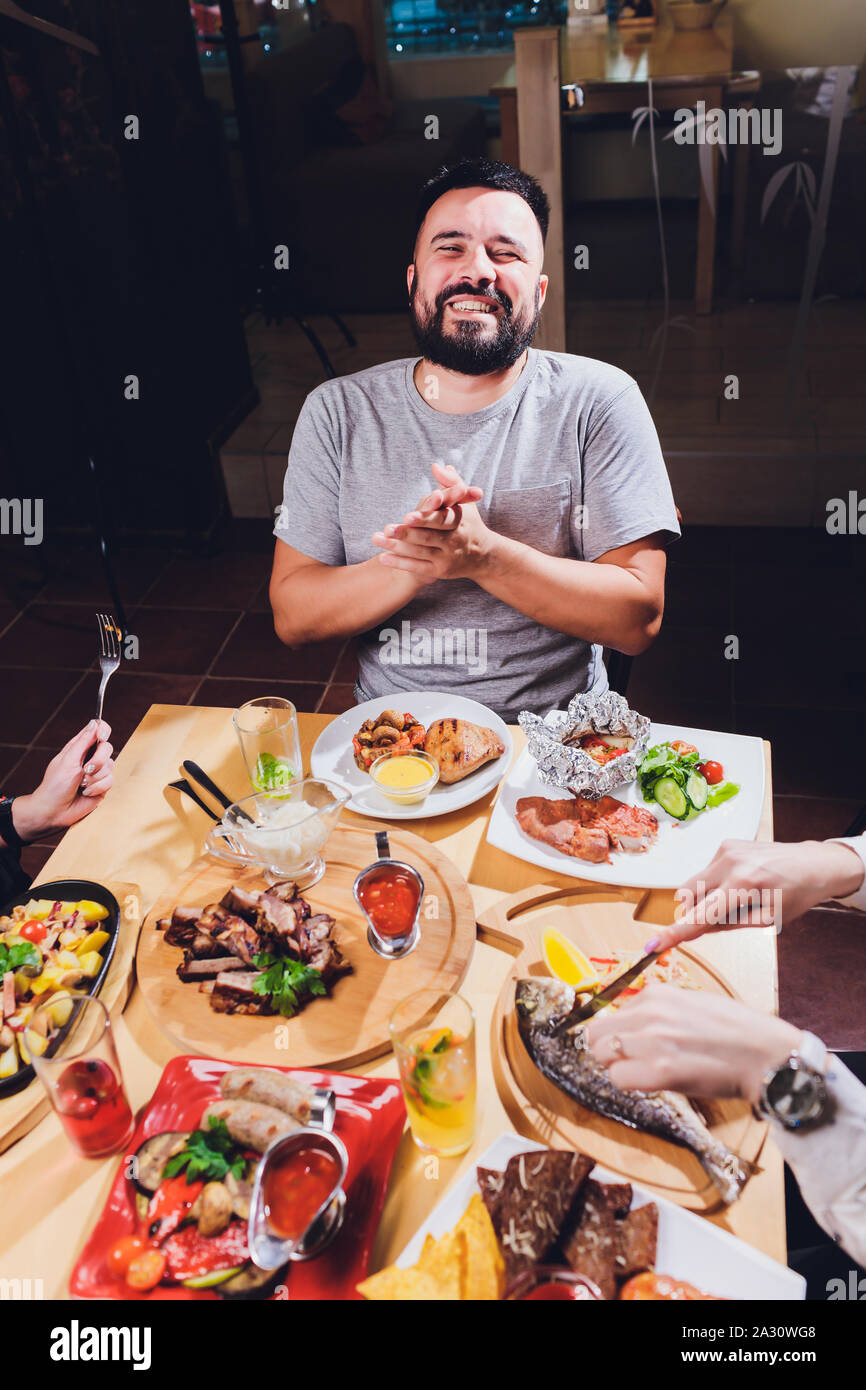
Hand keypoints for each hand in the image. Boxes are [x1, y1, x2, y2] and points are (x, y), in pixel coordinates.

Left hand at [10, 721, 114, 840]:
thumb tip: (95, 723)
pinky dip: (97, 787)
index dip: (103, 730)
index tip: (102, 737)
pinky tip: (86, 792)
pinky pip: (110, 780)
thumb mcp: (68, 760)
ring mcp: (97, 772)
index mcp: (79, 747)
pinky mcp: (102, 785)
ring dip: (95, 777)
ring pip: (111, 765)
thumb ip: (83, 742)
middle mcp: (90, 757)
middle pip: (107, 747)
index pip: (98, 730)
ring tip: (82, 784)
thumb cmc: (55, 785)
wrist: (55, 810)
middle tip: (85, 769)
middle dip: (98, 760)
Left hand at [372, 461, 490, 580]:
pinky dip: (399, 563)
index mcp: (458, 523)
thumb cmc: (468, 523)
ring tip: (376, 538)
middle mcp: (453, 542)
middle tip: (386, 529)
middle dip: (406, 534)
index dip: (424, 518)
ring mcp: (446, 558)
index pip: (440, 520)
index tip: (407, 516)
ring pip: (418, 552)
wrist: (483, 556)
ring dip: (395, 547)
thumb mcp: (464, 501)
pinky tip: (382, 557)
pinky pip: (416, 567)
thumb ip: (451, 482)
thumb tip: (437, 466)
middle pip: (426, 537)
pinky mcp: (439, 571)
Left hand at [584, 983, 800, 1105]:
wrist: (766, 1054)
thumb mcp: (693, 1002)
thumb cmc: (738, 1030)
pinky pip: (620, 1078)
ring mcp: (653, 1042)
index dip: (617, 1033)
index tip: (629, 1044)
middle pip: (596, 1035)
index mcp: (657, 994)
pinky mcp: (661, 1072)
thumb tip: (633, 1021)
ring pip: (603, 1057)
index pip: (610, 1014)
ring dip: (619, 1067)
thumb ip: (660, 1008)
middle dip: (608, 1050)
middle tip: (630, 1062)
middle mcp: (650, 1014)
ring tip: (645, 1072)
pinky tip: (653, 1082)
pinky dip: (631, 1083)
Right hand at [645, 838, 865, 953]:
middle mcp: (729, 862)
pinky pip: (707, 871)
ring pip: (695, 883)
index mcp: (743, 885)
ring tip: (739, 896)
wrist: (815, 863)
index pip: (701, 915)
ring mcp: (725, 849)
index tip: (652, 945)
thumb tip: (696, 929)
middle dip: (695, 910)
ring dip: (707, 896)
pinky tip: (741, 882)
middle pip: (688, 895)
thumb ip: (728, 924)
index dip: (675, 933)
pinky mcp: (726, 843)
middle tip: (720, 918)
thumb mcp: (767, 920)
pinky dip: (716, 883)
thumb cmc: (796, 895)